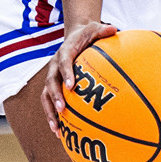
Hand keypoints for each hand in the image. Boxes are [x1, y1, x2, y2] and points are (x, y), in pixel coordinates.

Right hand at [41, 19, 117, 133]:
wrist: (74, 36)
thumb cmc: (87, 34)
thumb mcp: (95, 28)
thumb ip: (103, 30)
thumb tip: (114, 28)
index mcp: (64, 52)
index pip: (63, 62)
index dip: (66, 74)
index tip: (71, 86)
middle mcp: (54, 66)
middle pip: (51, 83)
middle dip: (55, 97)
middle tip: (62, 109)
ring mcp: (52, 77)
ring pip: (46, 96)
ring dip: (50, 112)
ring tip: (56, 128)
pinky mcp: (54, 87)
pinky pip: (50, 103)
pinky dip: (53, 117)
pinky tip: (60, 132)